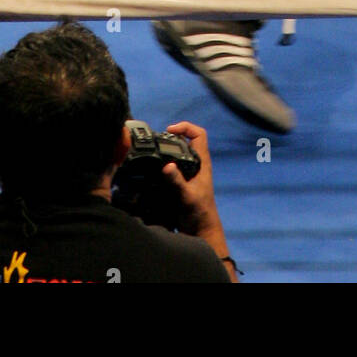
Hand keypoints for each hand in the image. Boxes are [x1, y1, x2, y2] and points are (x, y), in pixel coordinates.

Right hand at [161, 120, 222, 238]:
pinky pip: (174, 165)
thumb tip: (167, 166)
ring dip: (169, 149)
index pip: (199, 134)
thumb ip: (177, 182)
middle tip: (159, 141)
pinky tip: (154, 168)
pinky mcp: (183, 182)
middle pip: (187, 140)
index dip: (186, 127)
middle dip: (173, 136)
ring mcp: (190, 173)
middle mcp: (197, 165)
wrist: (200, 230)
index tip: (170, 130)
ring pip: (180, 152)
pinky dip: (165, 162)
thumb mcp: (187, 196)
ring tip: (155, 151)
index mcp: (202, 163)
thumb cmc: (199, 213)